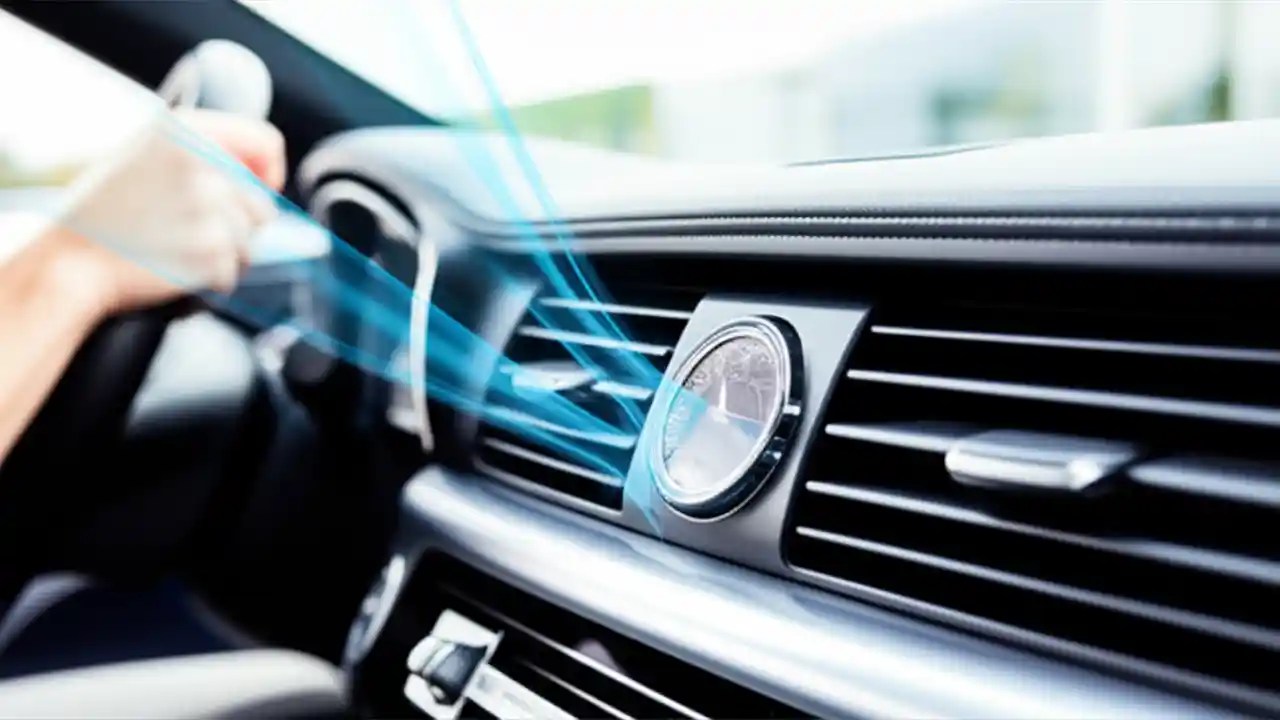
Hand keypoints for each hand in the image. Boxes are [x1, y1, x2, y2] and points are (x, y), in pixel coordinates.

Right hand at [50, 108, 285, 315]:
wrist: (71, 260)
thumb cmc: (104, 212)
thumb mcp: (146, 153)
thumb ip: (204, 152)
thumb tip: (262, 174)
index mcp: (188, 132)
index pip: (266, 142)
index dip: (269, 171)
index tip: (261, 188)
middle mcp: (203, 164)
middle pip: (262, 204)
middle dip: (238, 225)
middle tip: (193, 230)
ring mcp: (210, 208)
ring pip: (250, 241)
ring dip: (225, 253)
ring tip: (179, 248)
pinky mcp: (211, 251)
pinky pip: (233, 269)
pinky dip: (211, 276)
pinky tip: (176, 265)